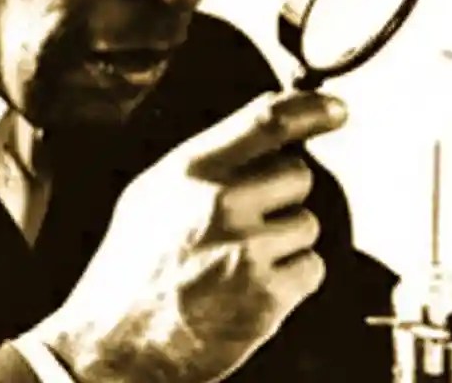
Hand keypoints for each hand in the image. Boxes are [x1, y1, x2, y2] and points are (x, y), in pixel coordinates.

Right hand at [32, 90, 347, 382]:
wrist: (114, 342)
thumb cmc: (133, 266)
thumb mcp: (154, 193)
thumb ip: (209, 161)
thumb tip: (267, 133)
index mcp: (192, 170)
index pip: (267, 121)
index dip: (311, 110)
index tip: (337, 111)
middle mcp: (222, 203)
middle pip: (298, 175)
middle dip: (281, 198)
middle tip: (247, 225)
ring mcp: (248, 250)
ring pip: (307, 225)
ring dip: (286, 243)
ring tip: (240, 263)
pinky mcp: (267, 296)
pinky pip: (311, 269)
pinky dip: (292, 281)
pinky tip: (252, 289)